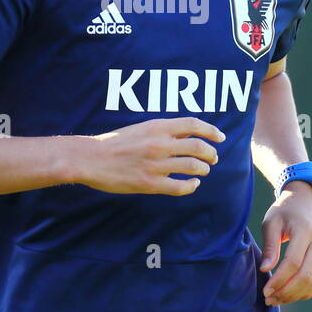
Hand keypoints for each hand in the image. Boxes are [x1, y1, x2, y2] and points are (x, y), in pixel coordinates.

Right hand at [72, 117, 225, 195]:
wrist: (91, 158)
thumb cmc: (115, 143)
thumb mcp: (141, 129)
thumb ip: (163, 131)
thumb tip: (188, 136)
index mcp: (157, 127)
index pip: (194, 125)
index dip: (211, 130)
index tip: (220, 137)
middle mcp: (160, 144)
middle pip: (199, 147)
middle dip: (211, 153)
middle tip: (213, 158)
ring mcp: (156, 164)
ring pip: (193, 167)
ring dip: (203, 169)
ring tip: (203, 171)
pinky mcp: (150, 183)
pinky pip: (180, 186)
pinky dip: (191, 186)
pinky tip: (193, 184)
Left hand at [258, 183, 311, 304]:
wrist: (307, 201)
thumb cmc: (285, 211)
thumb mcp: (271, 222)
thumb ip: (269, 246)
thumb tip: (265, 270)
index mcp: (305, 230)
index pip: (293, 262)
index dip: (279, 280)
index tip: (265, 290)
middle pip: (306, 276)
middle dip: (286, 292)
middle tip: (269, 299)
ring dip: (296, 296)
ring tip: (277, 299)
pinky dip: (306, 292)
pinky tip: (290, 294)